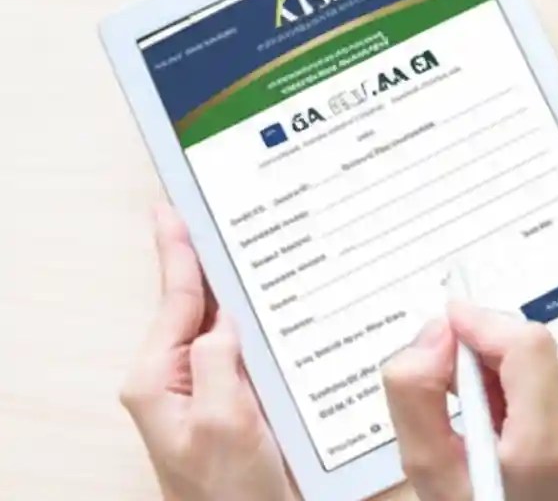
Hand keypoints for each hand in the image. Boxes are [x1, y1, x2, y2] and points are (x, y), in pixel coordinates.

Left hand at [120, 203, 296, 500]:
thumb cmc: (230, 495)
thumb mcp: (224, 420)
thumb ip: (218, 359)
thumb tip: (225, 318)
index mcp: (158, 380)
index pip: (176, 300)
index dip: (178, 250)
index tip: (171, 209)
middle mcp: (177, 381)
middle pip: (197, 305)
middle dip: (209, 260)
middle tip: (216, 213)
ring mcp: (205, 392)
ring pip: (225, 325)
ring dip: (240, 290)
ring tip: (246, 247)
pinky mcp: (234, 402)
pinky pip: (246, 350)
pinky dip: (260, 323)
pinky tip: (275, 306)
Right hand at [382, 304, 557, 500]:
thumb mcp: (429, 473)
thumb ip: (417, 396)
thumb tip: (434, 335)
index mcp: (545, 445)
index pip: (526, 345)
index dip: (482, 320)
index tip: (445, 319)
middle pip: (536, 345)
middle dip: (485, 339)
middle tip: (440, 365)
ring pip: (545, 358)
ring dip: (499, 359)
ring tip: (460, 396)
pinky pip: (553, 380)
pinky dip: (516, 378)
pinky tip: (488, 410)